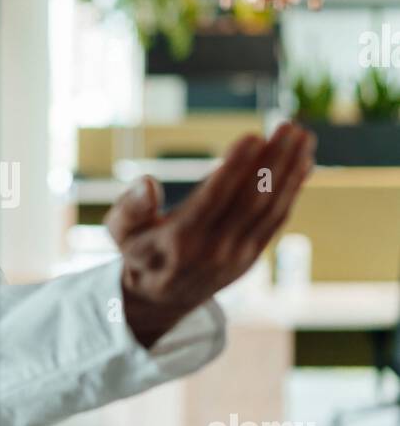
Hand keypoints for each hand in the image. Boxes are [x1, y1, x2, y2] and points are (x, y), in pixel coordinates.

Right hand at [104, 122, 314, 347]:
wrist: (160, 300)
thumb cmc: (138, 252)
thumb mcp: (120, 231)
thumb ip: (130, 207)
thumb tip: (147, 183)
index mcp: (179, 240)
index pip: (215, 197)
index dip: (236, 166)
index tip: (254, 135)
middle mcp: (213, 249)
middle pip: (251, 200)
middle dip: (274, 160)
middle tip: (290, 125)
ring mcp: (237, 255)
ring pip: (270, 209)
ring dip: (290, 171)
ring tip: (303, 137)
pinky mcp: (251, 256)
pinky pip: (277, 220)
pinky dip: (293, 191)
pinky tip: (304, 164)